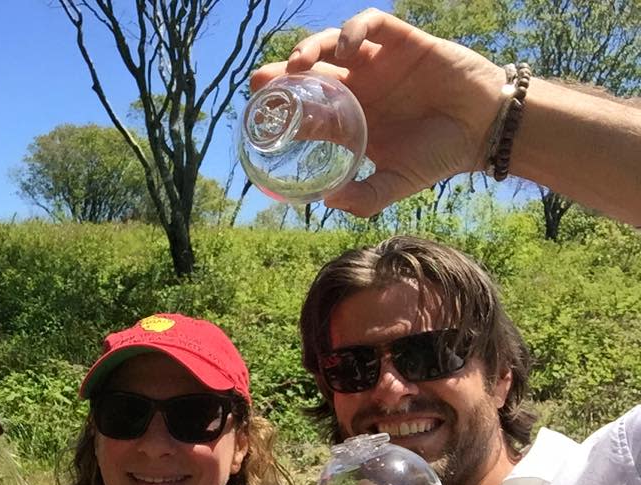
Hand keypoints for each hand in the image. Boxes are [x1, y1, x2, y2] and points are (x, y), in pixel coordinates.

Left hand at [250, 9, 504, 216]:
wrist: (485, 130)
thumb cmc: (438, 156)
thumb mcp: (396, 184)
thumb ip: (364, 197)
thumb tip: (327, 202)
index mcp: (351, 120)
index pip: (306, 109)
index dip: (281, 107)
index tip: (257, 111)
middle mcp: (360, 89)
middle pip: (310, 74)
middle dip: (282, 75)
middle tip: (260, 82)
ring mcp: (379, 63)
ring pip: (333, 45)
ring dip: (310, 48)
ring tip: (297, 64)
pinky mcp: (403, 42)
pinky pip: (371, 25)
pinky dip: (354, 30)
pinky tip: (346, 46)